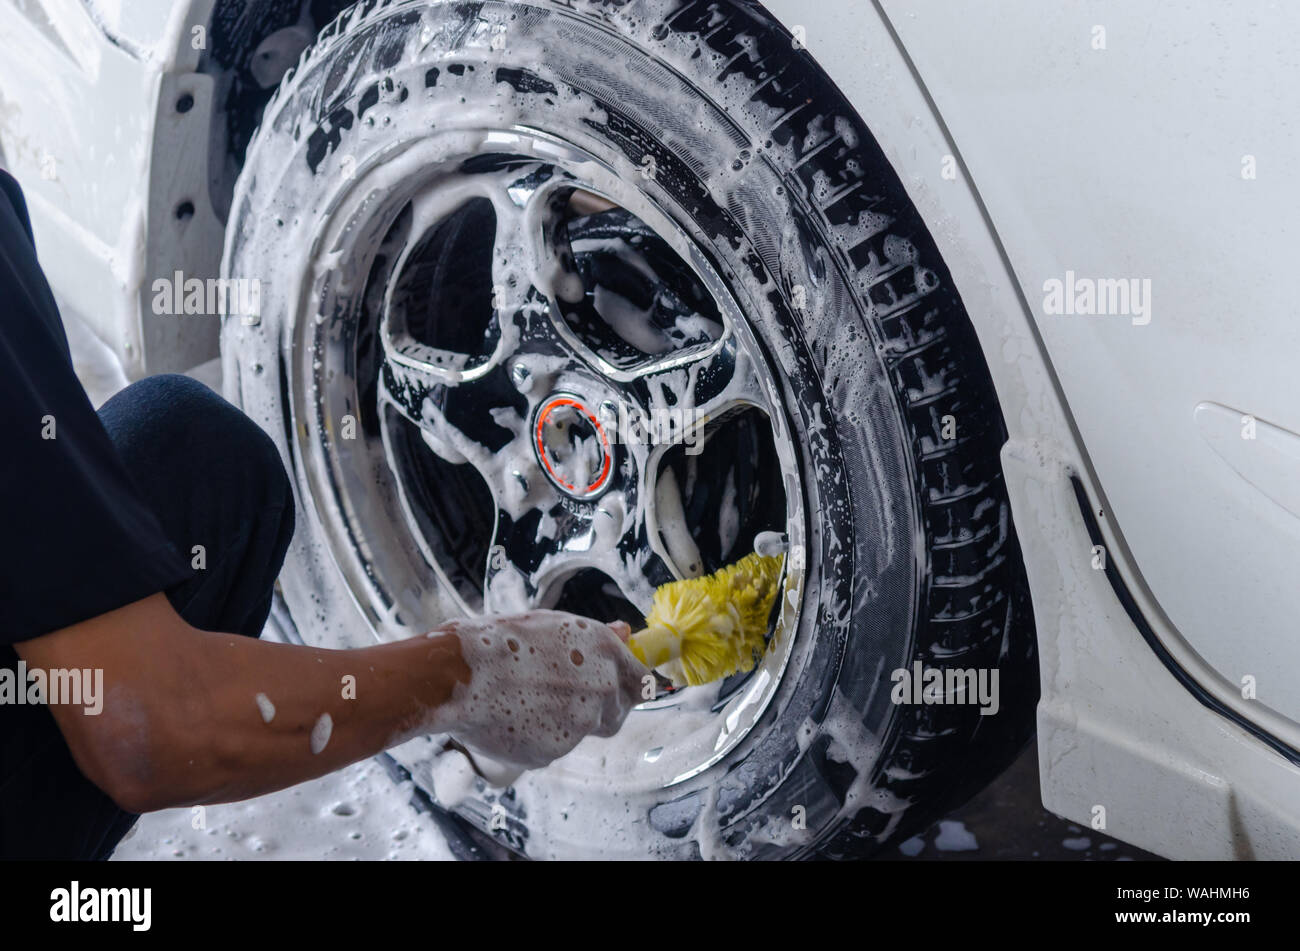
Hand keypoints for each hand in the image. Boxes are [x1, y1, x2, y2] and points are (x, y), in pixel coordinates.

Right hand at [430, 611, 648, 777]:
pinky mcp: (553, 752)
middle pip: (617, 713)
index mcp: (605, 653)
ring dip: (563, 722)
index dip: (630, 688)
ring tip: (524, 699)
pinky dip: (537, 737)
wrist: (460, 675)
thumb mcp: (552, 625)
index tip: (620, 692)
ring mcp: (579, 725)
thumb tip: (624, 632)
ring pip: (580, 731)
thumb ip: (595, 636)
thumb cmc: (499, 642)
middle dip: (600, 710)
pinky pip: (551, 747)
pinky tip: (510, 717)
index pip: (640, 683)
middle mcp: (600, 690)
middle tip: (564, 697)